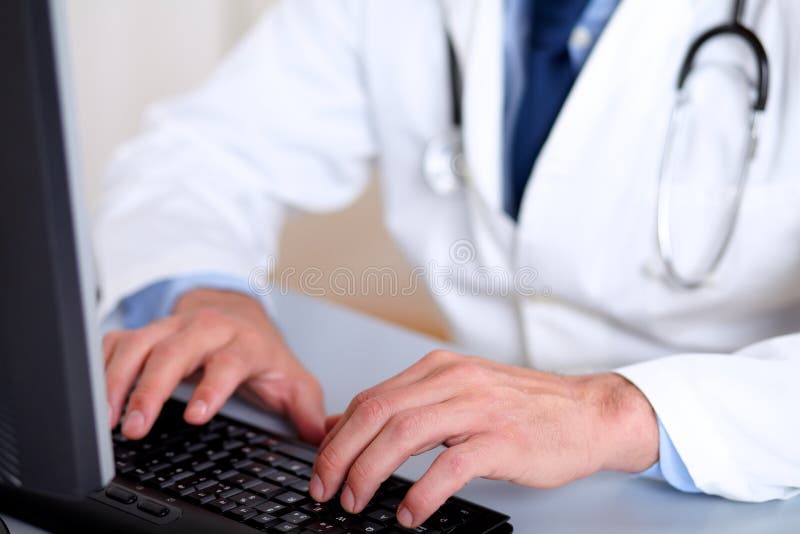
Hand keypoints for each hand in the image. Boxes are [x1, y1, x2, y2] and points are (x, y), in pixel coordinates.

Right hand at [103, 289, 324, 443]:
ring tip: (107, 419)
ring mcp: (172, 326)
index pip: (226, 361)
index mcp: (242, 342)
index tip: (195, 416)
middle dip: (151, 388)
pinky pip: (117, 340)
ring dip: (117, 380)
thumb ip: (305, 407)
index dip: (211, 387)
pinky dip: (101, 364)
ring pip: (139, 344)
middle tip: (135, 426)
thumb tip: (317, 436)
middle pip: (174, 351)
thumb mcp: (291, 376)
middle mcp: (205, 329)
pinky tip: (93, 393)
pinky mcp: (147, 329)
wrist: (238, 311)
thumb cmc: (261, 350)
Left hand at [310, 350, 657, 528]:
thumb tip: (347, 427)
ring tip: (356, 502)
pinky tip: (409, 514)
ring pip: (403, 435)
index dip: (337, 436)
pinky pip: (450, 467)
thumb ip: (407, 408)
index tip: (321, 467)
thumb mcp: (458, 395)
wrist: (586, 412)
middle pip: (376, 413)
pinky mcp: (502, 440)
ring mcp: (478, 408)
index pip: (370, 398)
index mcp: (437, 370)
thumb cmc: (522, 409)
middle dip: (340, 455)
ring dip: (369, 473)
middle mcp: (452, 381)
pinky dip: (421, 493)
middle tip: (324, 489)